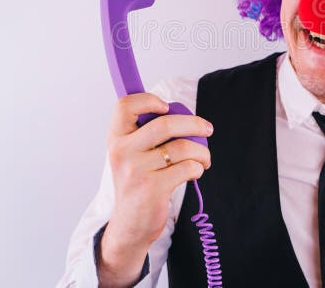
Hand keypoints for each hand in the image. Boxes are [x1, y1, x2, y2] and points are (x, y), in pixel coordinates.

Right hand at [100, 93, 212, 261]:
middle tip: (208, 129)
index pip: (125, 105)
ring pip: (182, 147)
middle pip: (165, 123)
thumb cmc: (137, 183)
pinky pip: (187, 168)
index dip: (148, 100)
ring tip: (204, 159)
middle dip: (194, 124)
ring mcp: (136, 170)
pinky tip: (195, 172)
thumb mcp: (131, 155)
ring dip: (202, 152)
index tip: (167, 106)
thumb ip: (146, 133)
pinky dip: (197, 168)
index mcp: (116, 138)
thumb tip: (183, 114)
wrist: (130, 224)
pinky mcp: (153, 188)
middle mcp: (122, 152)